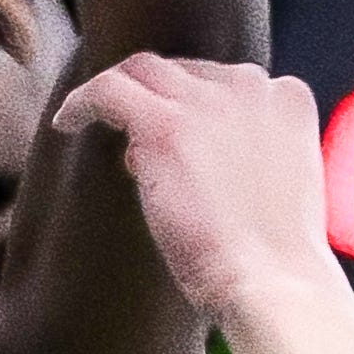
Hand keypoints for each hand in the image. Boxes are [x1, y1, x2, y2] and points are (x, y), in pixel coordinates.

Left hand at [54, 53, 332, 321]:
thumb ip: (239, 153)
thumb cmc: (272, 257)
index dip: (189, 106)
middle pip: (182, 70)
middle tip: (122, 126)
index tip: (172, 136)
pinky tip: (65, 124)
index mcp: (287, 98)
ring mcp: (209, 103)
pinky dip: (81, 102)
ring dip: (113, 92)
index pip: (222, 80)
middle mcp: (252, 86)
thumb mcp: (273, 184)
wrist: (272, 283)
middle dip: (151, 95)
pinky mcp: (166, 127)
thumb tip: (177, 151)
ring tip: (84, 119)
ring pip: (141, 70)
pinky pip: (107, 90)